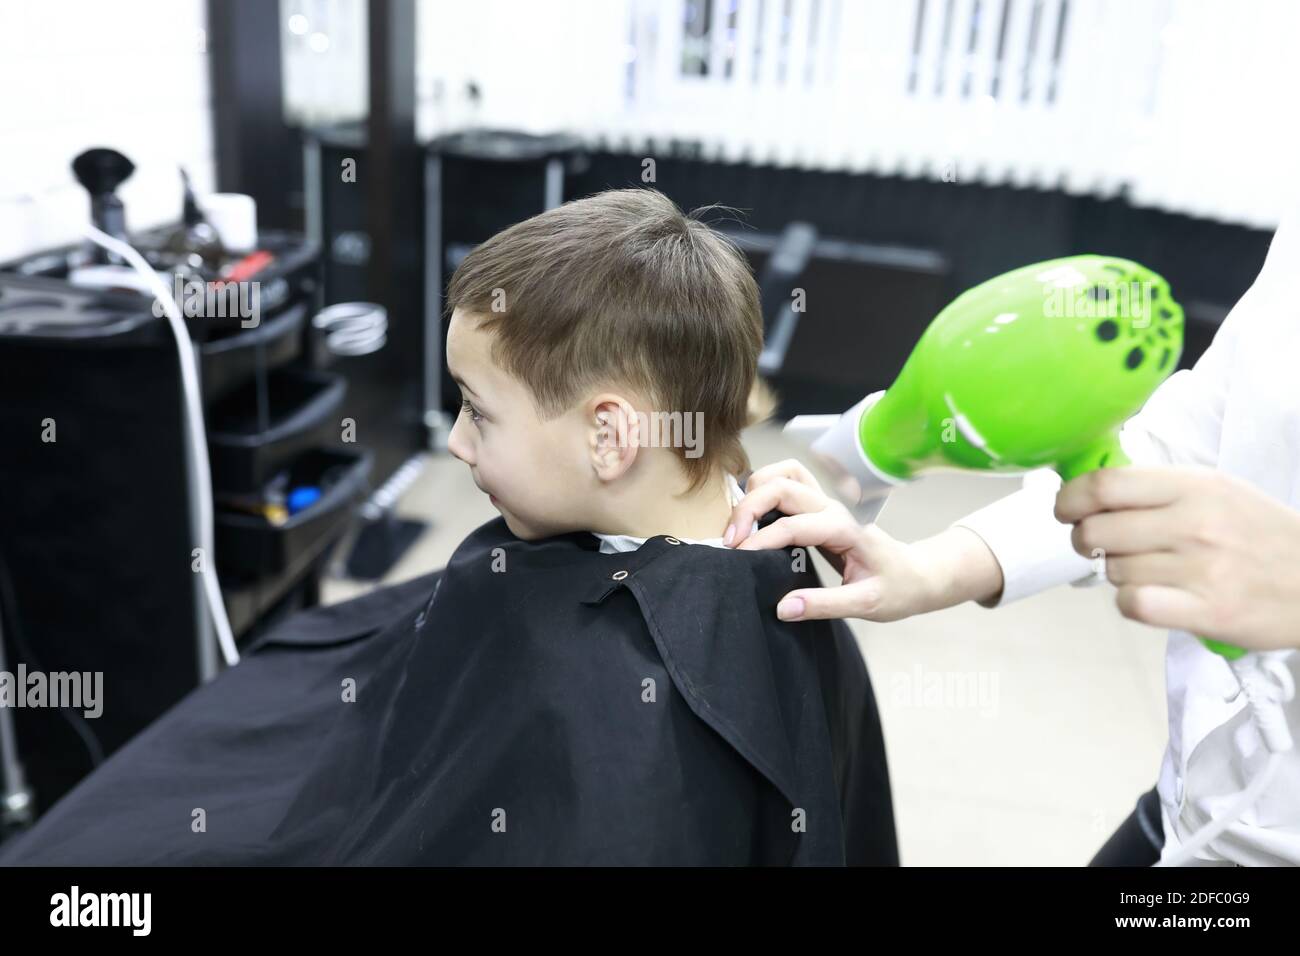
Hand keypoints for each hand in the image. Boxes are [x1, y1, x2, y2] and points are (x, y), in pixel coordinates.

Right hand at [724, 459, 1002, 621]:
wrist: (918, 575)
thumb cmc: (897, 589)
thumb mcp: (866, 605)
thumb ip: (824, 606)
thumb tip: (782, 608)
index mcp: (844, 529)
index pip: (792, 525)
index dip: (761, 539)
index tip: (738, 558)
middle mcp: (833, 508)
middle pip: (782, 486)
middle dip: (749, 508)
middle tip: (730, 541)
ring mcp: (827, 504)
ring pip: (784, 474)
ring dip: (756, 490)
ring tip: (739, 525)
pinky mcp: (820, 508)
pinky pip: (789, 483)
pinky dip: (765, 489)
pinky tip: (753, 517)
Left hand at [1055, 466, 1299, 650]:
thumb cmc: (1261, 535)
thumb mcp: (1218, 490)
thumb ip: (1158, 489)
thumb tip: (1092, 491)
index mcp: (1195, 485)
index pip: (1105, 485)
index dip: (1070, 499)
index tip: (1065, 510)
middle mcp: (1195, 523)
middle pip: (1098, 530)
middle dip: (1086, 541)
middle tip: (1099, 546)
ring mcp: (1202, 568)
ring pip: (1114, 571)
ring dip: (1118, 575)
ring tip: (1149, 572)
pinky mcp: (1208, 611)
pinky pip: (1134, 605)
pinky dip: (1131, 603)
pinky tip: (1149, 598)